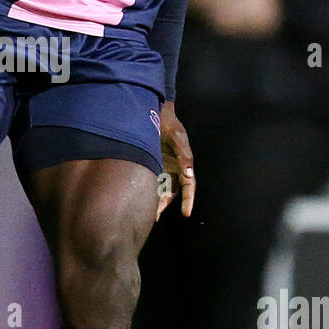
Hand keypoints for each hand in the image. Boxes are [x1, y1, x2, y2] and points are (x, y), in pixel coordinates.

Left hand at [157, 102, 194, 220]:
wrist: (153, 112)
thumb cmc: (169, 124)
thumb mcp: (178, 137)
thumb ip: (185, 155)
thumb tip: (189, 174)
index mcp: (185, 164)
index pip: (189, 186)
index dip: (189, 200)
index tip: (186, 213)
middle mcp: (175, 168)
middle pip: (172, 192)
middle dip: (165, 204)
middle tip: (156, 215)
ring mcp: (163, 167)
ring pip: (161, 189)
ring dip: (155, 200)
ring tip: (147, 211)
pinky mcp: (151, 165)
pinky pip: (150, 181)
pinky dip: (147, 190)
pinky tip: (139, 197)